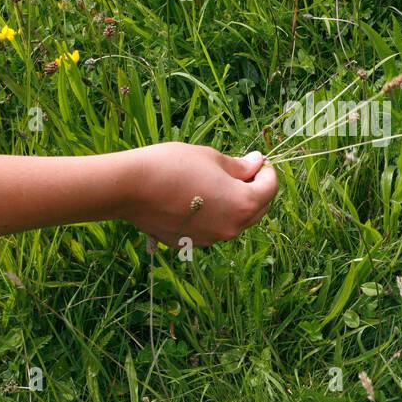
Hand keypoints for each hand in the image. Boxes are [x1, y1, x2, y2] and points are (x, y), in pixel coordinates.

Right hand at [119, 142, 278, 246]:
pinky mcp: (191, 243)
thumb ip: (240, 166)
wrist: (131, 188)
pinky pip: (212, 229)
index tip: (256, 160)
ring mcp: (211, 239)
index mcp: (243, 204)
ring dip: (234, 204)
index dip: (267, 171)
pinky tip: (194, 198)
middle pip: (257, 209)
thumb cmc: (173, 166)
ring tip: (215, 183)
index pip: (270, 188)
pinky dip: (212, 215)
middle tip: (241, 170)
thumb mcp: (212, 158)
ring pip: (234, 221)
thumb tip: (257, 164)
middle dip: (255, 189)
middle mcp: (232, 228)